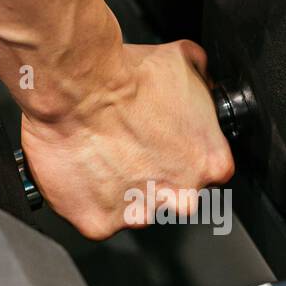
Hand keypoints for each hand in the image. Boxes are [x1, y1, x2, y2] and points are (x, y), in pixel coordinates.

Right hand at [21, 39, 234, 240]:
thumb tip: (201, 78)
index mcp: (209, 163)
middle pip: (173, 197)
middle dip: (154, 179)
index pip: (207, 171)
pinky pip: (96, 218)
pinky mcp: (99, 223)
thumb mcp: (183, 62)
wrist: (76, 86)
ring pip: (134, 210)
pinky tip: (83, 171)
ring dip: (121, 190)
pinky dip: (87, 199)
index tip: (163, 145)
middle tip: (130, 150)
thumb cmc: (126, 77)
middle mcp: (181, 196)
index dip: (182, 156)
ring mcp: (139, 214)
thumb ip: (201, 83)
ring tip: (102, 156)